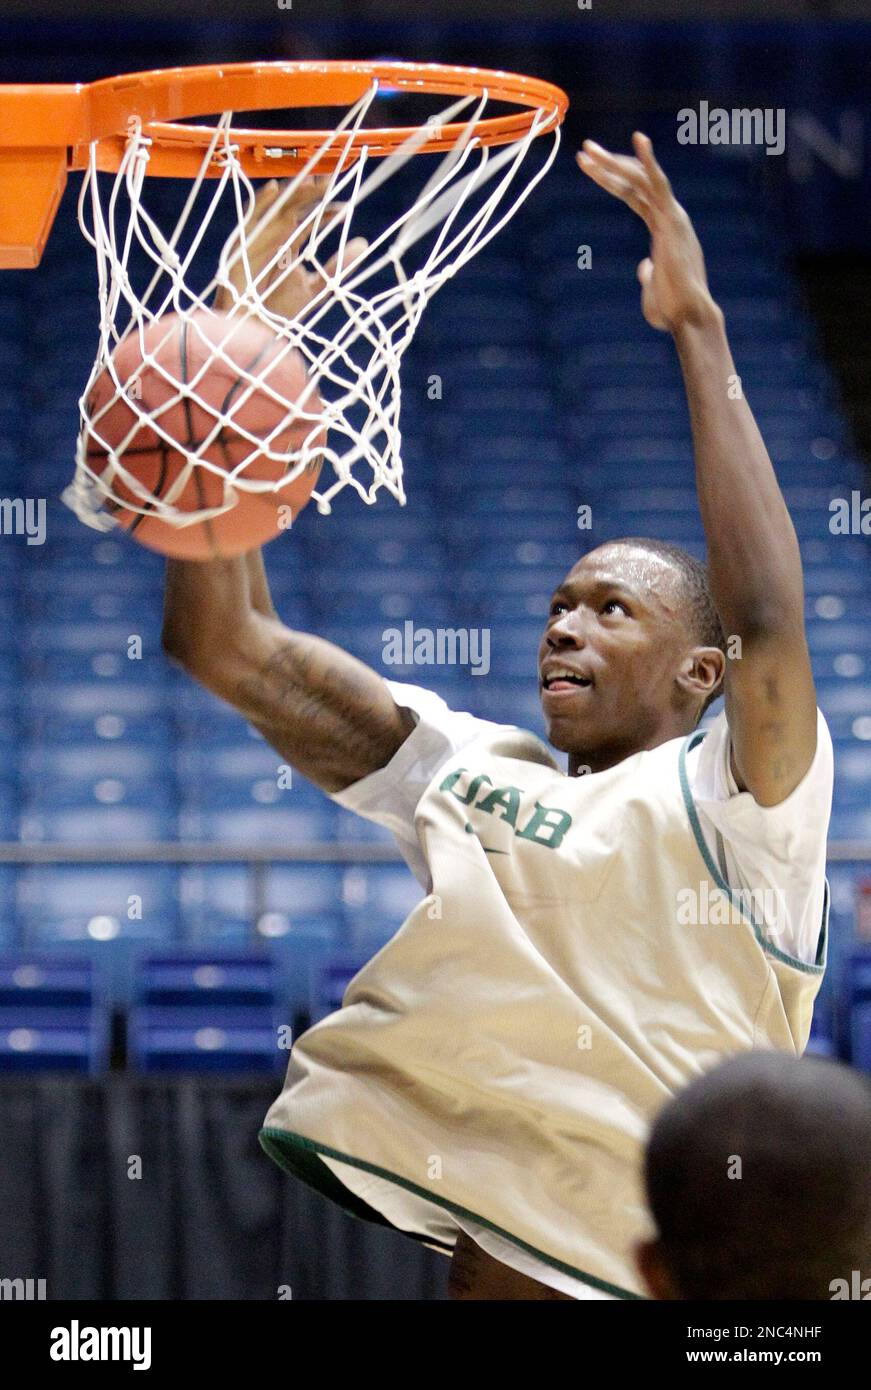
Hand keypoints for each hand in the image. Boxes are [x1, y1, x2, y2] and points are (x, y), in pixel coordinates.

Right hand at [214, 175, 367, 319]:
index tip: (344, 206)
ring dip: (291, 192)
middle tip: (330, 180)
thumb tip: (363, 243)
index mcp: (291, 244)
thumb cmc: (281, 312)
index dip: (326, 209)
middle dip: (311, 192)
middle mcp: (275, 236)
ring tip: (310, 181)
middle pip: (294, 206)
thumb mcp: (316, 287)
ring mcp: (258, 237)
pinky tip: (274, 189)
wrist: (254, 329)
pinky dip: (260, 203)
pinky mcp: (241, 243)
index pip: (310, 219)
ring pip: (276, 207)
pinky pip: (250, 217)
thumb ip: (337, 267)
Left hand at [576, 132, 718, 333]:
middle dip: (608, 164)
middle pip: (635, 182)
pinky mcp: (673, 221)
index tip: (588, 167)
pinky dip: (649, 161)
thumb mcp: (651, 287)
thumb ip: (647, 274)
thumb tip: (643, 266)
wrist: (688, 317)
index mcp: (663, 229)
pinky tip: (639, 138)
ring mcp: (672, 216)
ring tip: (588, 149)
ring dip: (614, 162)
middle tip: (584, 149)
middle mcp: (669, 217)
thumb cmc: (672, 309)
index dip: (611, 180)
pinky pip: (659, 185)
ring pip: (641, 179)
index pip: (634, 195)